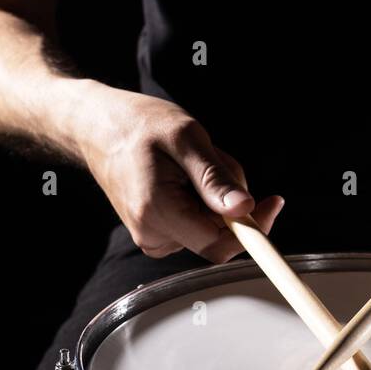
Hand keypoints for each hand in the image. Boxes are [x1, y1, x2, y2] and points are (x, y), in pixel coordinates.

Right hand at [81, 87, 283, 261]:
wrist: (97, 126)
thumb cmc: (140, 124)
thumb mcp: (185, 138)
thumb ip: (215, 178)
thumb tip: (244, 210)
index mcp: (158, 212)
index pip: (220, 244)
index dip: (252, 229)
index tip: (273, 203)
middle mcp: (153, 235)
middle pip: (218, 234)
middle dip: (228, 199)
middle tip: (212, 157)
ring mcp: (153, 238)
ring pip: (209, 226)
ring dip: (215, 195)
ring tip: (190, 161)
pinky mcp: (157, 233)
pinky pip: (196, 223)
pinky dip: (201, 199)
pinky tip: (183, 175)